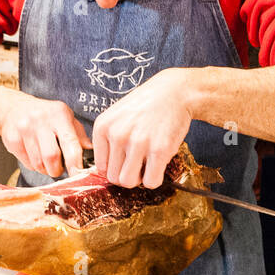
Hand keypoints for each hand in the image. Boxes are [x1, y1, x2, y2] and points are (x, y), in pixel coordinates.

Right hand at [0, 93, 90, 178]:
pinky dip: (33, 165)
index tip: (77, 174)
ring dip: (45, 169)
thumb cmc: (45, 115)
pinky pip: (26, 163)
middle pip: (51, 157)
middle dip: (56, 170)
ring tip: (46, 161)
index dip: (74, 162)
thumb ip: (78, 135)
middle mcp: (40, 120)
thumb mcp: (65, 117)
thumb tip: (93, 152)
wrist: (14, 107)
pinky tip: (34, 155)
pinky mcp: (11, 138)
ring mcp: (24, 128)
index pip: (69, 142)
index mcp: (59, 114)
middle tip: (58, 168)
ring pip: (38, 163)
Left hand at [92, 68, 194, 187]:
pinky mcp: (160, 149)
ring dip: (139, 179)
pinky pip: (151, 181)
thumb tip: (103, 173)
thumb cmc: (145, 107)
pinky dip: (154, 179)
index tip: (125, 161)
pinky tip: (158, 164)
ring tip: (147, 164)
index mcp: (102, 126)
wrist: (174, 92)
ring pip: (129, 182)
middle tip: (138, 163)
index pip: (100, 167)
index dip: (115, 168)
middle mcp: (117, 134)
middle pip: (113, 177)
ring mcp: (138, 142)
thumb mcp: (116, 117)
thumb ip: (107, 141)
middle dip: (127, 175)